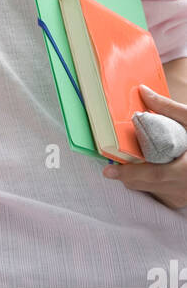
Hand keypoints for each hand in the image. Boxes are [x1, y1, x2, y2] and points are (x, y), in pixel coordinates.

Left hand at [102, 85, 186, 209]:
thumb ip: (167, 109)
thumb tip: (143, 91)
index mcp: (184, 171)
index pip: (149, 177)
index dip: (126, 174)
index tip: (108, 170)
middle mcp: (184, 188)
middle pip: (146, 186)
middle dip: (128, 175)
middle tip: (113, 162)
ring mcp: (186, 196)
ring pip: (154, 191)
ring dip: (140, 179)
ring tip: (129, 163)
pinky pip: (164, 194)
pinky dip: (154, 183)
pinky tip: (150, 169)